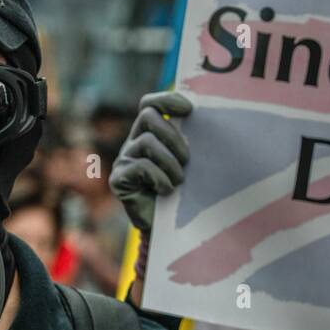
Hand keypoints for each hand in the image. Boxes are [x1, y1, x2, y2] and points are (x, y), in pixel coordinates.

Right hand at [109, 91, 192, 233]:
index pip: (149, 104)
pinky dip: (160, 178)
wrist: (167, 230)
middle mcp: (133, 144)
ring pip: (146, 141)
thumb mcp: (188, 163)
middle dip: (172, 135)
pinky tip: (166, 191)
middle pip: (147, 116)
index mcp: (149, 135)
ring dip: (170, 161)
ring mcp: (124, 161)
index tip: (188, 109)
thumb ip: (189, 143)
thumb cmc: (182, 194)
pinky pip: (141, 166)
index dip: (165, 99)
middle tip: (187, 159)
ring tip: (179, 181)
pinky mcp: (119, 180)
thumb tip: (210, 121)